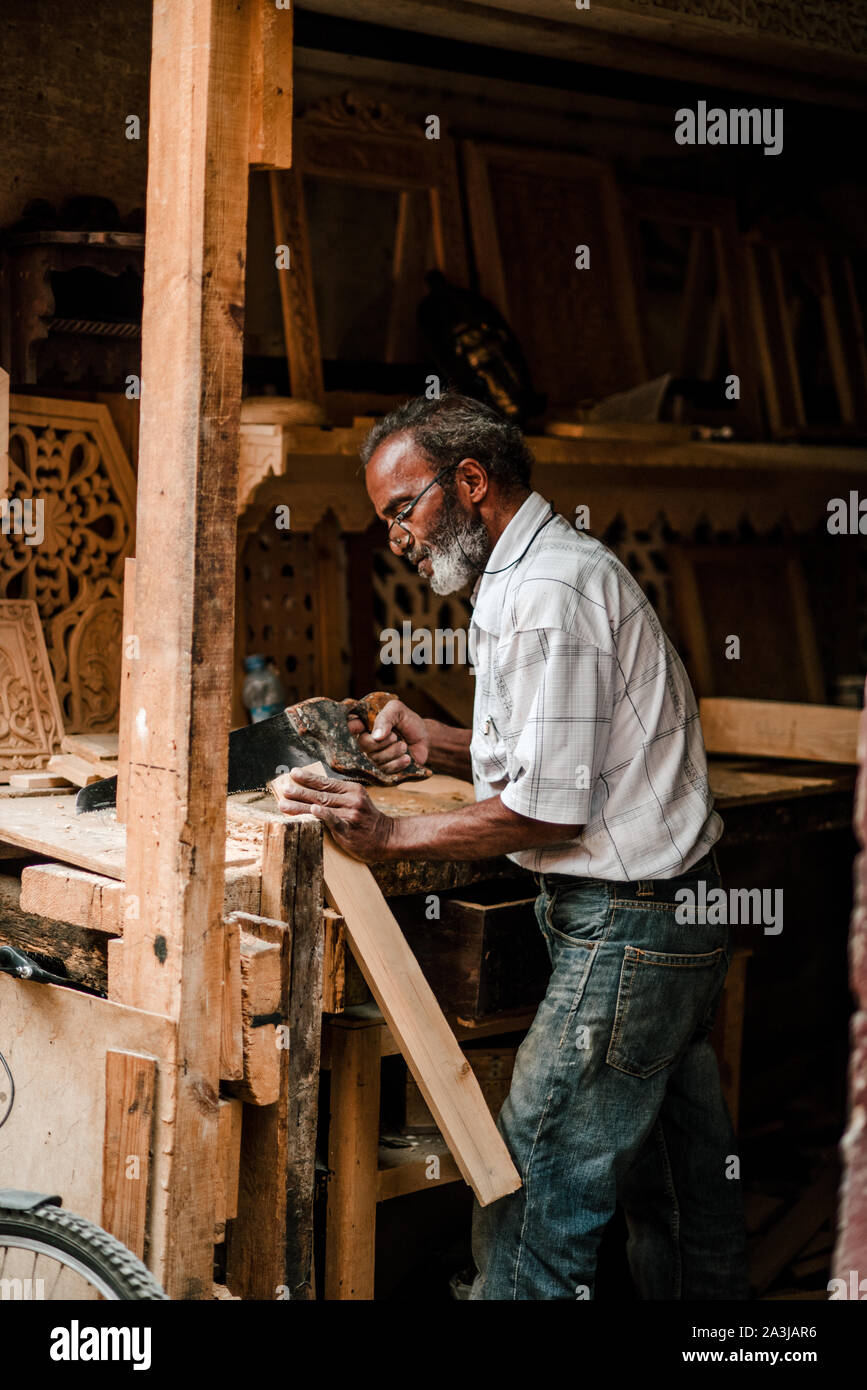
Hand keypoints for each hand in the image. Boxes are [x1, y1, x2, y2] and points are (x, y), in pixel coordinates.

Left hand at [271, 768, 394, 861]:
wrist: (387, 838)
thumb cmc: (366, 819)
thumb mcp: (357, 800)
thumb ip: (339, 795)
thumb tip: (312, 789)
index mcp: (352, 789)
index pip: (326, 782)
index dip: (309, 778)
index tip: (293, 773)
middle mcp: (352, 799)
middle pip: (321, 793)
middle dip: (300, 790)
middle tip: (284, 788)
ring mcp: (351, 814)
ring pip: (322, 807)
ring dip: (300, 805)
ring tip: (284, 803)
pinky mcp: (349, 830)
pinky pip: (334, 821)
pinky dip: (323, 815)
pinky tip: (312, 810)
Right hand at [346, 698, 428, 775]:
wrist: (424, 738)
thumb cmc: (408, 721)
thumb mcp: (398, 711)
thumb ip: (386, 718)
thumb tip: (376, 736)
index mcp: (366, 725)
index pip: (350, 726)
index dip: (353, 727)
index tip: (361, 726)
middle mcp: (367, 741)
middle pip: (363, 745)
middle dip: (382, 742)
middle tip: (396, 736)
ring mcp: (374, 756)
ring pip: (376, 759)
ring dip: (393, 752)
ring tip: (404, 745)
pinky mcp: (384, 769)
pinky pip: (385, 770)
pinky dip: (398, 763)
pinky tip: (407, 758)